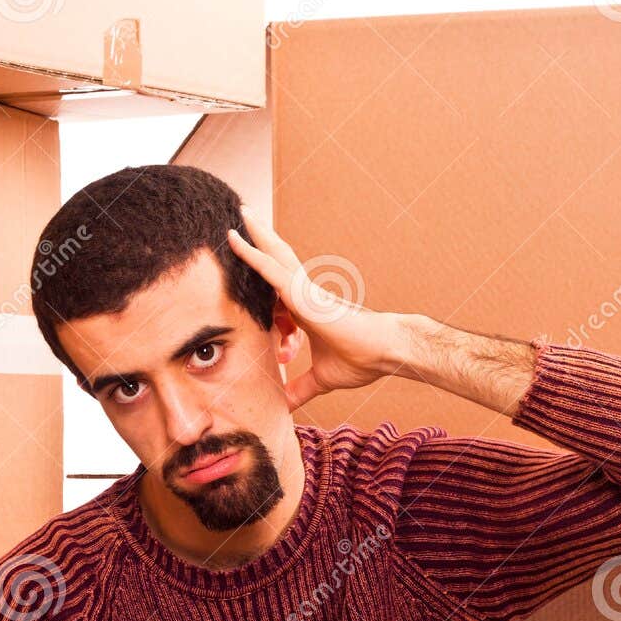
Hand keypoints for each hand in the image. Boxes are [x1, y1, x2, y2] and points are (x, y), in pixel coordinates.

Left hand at [226, 207, 407, 410]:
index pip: (277, 291)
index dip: (263, 287)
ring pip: (271, 255)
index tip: (245, 282)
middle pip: (275, 262)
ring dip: (254, 234)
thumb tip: (283, 406)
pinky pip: (269, 268)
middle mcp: (302, 294)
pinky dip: (251, 254)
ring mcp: (302, 290)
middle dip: (260, 242)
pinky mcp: (301, 292)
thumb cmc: (361, 360)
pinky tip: (235, 239)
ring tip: (240, 214)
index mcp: (305, 310)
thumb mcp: (320, 378)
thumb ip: (299, 389)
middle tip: (242, 224)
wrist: (385, 351)